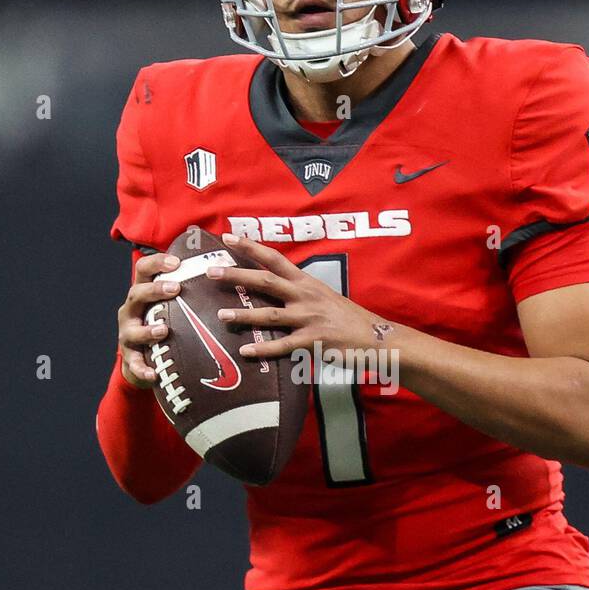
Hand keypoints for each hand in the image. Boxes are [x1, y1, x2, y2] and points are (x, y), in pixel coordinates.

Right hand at [117, 252, 181, 386]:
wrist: (143, 360)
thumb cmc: (166, 325)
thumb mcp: (173, 306)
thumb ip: (191, 291)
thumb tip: (225, 269)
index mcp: (143, 293)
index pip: (144, 270)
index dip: (157, 263)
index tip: (176, 262)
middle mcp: (131, 311)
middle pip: (136, 294)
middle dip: (155, 290)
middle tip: (176, 288)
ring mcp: (128, 334)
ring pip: (133, 330)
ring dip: (148, 330)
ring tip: (164, 330)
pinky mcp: (130, 359)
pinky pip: (135, 364)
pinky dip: (143, 369)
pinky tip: (154, 375)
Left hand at [209, 234, 394, 359]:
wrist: (377, 338)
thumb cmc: (348, 319)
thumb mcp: (324, 298)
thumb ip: (300, 294)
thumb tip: (275, 292)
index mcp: (306, 283)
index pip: (275, 259)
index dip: (251, 247)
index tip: (228, 237)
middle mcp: (305, 296)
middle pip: (265, 281)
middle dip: (236, 275)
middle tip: (210, 271)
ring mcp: (309, 318)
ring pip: (270, 315)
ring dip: (243, 315)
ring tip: (220, 316)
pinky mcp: (313, 341)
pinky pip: (284, 345)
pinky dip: (264, 349)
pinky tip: (246, 352)